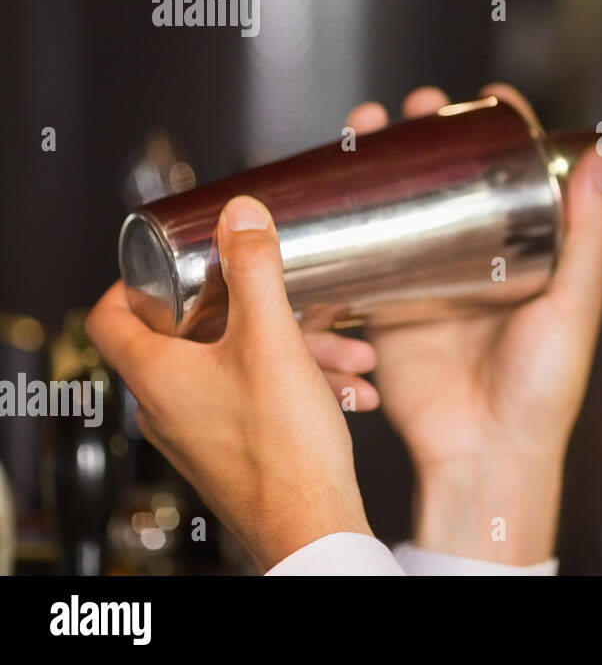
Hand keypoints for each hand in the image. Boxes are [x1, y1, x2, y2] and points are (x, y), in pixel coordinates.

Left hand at [86, 196, 373, 571]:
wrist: (313, 526)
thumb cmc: (282, 448)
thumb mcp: (273, 340)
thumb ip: (254, 271)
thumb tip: (239, 216)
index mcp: (157, 374)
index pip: (111, 315)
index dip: (136, 281)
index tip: (175, 263)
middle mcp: (168, 405)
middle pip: (194, 334)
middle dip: (258, 309)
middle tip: (288, 296)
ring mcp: (200, 430)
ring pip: (239, 366)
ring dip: (295, 349)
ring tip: (346, 354)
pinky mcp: (234, 449)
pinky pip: (260, 398)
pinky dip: (300, 384)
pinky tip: (349, 390)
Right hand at [340, 84, 601, 564]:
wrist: (483, 456)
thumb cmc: (542, 390)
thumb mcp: (574, 307)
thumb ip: (589, 239)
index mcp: (525, 253)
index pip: (513, 173)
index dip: (499, 131)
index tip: (488, 97)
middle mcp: (475, 258)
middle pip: (447, 177)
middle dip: (427, 133)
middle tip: (416, 106)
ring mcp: (427, 280)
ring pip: (400, 203)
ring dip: (380, 159)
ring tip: (368, 124)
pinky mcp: (385, 307)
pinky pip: (361, 253)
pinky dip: (344, 216)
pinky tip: (330, 185)